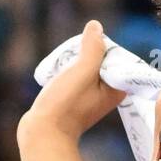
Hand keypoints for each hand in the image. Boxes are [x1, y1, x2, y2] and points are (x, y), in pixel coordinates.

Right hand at [18, 19, 126, 141]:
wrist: (43, 133)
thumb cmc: (65, 104)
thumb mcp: (83, 70)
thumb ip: (93, 48)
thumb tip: (96, 27)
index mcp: (117, 89)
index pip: (117, 56)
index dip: (102, 48)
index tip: (87, 52)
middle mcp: (107, 94)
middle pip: (101, 60)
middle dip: (86, 54)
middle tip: (72, 62)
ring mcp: (90, 98)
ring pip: (85, 68)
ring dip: (74, 62)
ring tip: (62, 69)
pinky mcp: (74, 100)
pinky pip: (74, 77)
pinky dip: (66, 71)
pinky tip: (56, 74)